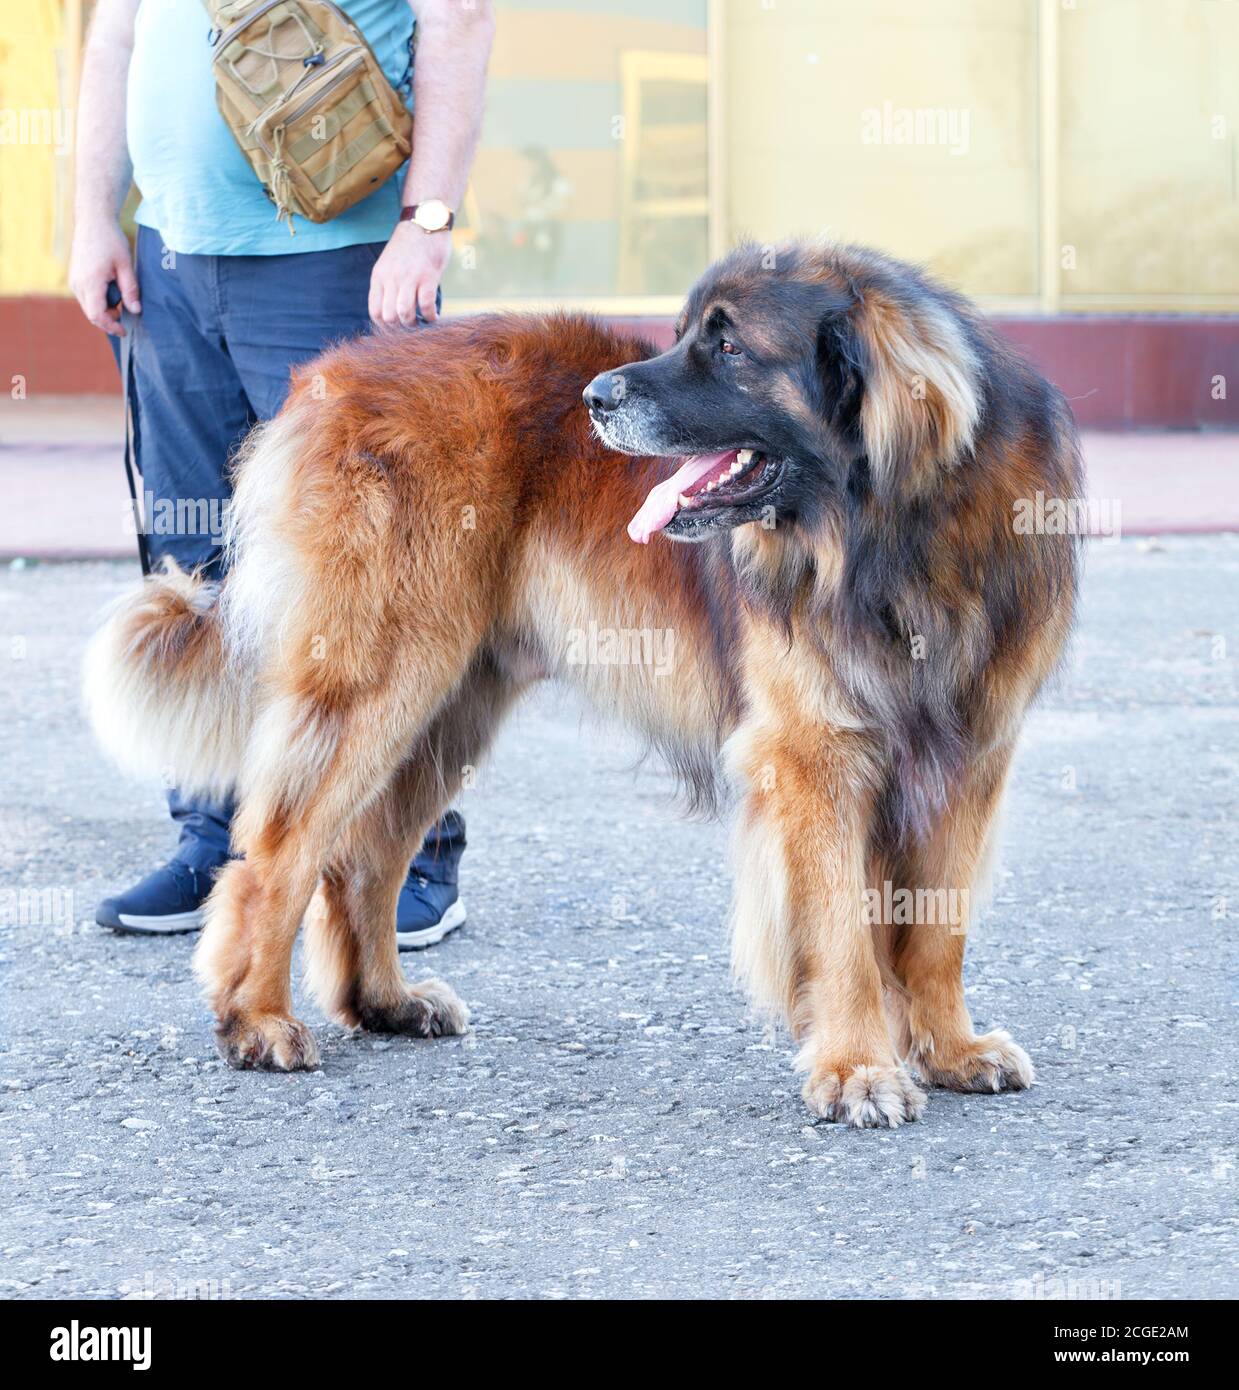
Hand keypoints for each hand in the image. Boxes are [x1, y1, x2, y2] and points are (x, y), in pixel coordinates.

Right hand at [68, 217, 139, 337]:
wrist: (93, 220)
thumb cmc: (110, 240)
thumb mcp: (125, 265)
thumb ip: (130, 289)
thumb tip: (135, 310)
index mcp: (90, 282)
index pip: (97, 315)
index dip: (111, 326)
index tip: (124, 330)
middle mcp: (77, 283)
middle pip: (91, 314)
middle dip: (109, 320)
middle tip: (126, 316)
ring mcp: (74, 280)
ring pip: (88, 307)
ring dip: (104, 310)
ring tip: (121, 299)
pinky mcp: (75, 277)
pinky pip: (86, 297)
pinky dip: (99, 301)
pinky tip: (112, 292)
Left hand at [369, 222, 450, 328]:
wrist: (424, 220)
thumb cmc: (410, 246)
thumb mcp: (389, 264)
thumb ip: (387, 284)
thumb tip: (392, 311)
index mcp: (379, 276)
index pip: (375, 312)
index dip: (385, 327)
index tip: (397, 329)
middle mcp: (391, 278)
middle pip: (389, 317)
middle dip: (400, 329)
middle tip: (411, 327)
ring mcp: (409, 277)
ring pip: (405, 313)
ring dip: (414, 324)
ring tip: (422, 323)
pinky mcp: (427, 276)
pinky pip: (426, 305)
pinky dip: (431, 316)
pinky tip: (435, 317)